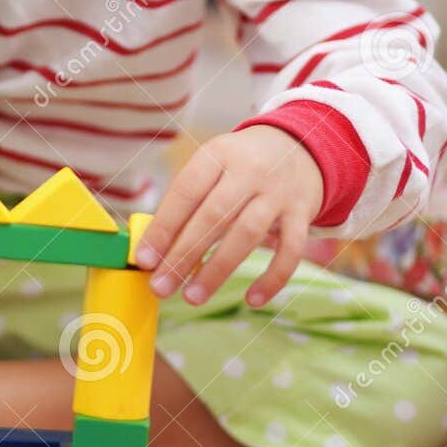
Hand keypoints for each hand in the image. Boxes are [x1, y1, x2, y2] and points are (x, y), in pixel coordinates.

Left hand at [132, 125, 323, 306]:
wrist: (299, 146)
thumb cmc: (240, 164)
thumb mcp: (213, 164)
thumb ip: (187, 200)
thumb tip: (155, 248)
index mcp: (218, 154)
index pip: (185, 192)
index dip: (163, 227)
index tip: (144, 260)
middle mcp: (249, 170)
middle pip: (212, 217)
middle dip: (183, 256)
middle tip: (161, 287)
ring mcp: (278, 192)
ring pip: (247, 235)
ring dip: (217, 270)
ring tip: (192, 297)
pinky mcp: (302, 213)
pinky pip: (291, 250)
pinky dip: (272, 278)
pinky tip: (252, 301)